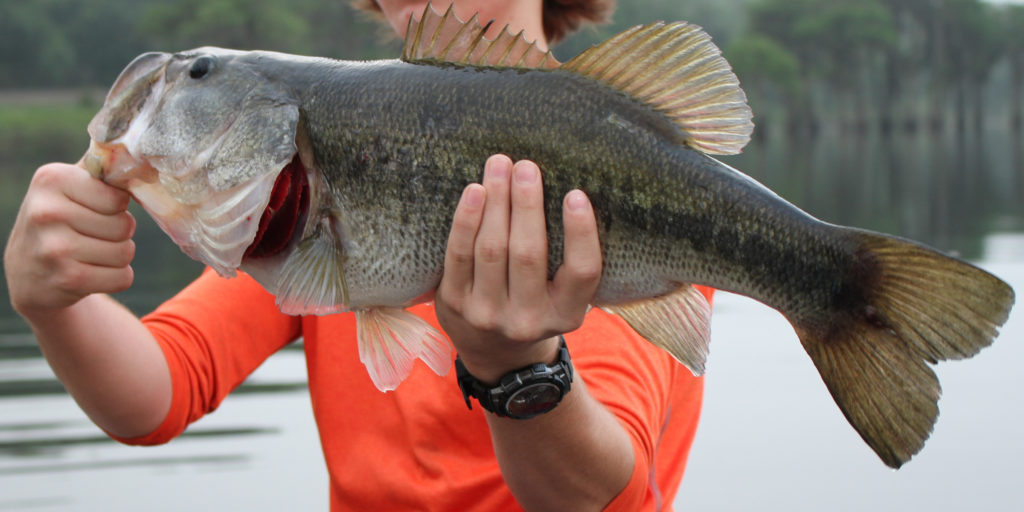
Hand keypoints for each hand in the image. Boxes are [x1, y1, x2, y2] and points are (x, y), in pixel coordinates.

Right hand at [4, 162, 135, 319]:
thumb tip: (136, 143)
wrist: (27, 272)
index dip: (116, 206)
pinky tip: (92, 273)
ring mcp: (54, 248)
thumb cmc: (60, 220)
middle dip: (118, 233)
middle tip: (91, 235)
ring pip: (126, 252)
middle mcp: (47, 211)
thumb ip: (99, 166)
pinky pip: (123, 278)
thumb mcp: (68, 186)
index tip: (95, 209)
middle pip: (125, 225)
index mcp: (52, 180)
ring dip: (118, 256)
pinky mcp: (66, 279)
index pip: (118, 196)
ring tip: (90, 253)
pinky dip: (116, 278)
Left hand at [434, 155, 602, 381]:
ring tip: (500, 165)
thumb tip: (566, 189)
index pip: (582, 272)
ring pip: (492, 248)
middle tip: (527, 166)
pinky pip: (459, 254)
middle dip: (527, 204)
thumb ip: (568, 257)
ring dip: (496, 201)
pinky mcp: (455, 303)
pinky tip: (474, 191)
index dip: (581, 233)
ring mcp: (487, 314)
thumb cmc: (537, 304)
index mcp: (567, 315)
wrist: (494, 351)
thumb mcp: (564, 296)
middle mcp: (528, 321)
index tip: (576, 194)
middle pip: (528, 253)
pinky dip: (466, 220)